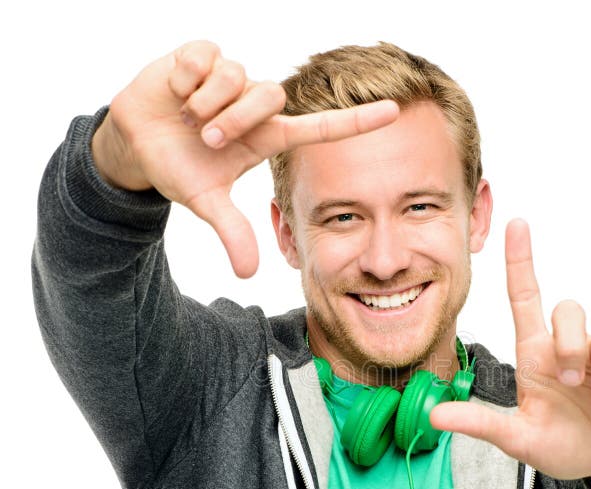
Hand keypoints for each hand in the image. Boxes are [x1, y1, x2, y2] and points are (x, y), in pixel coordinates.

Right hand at [91, 40, 398, 276]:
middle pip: (270, 96)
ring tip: (188, 116)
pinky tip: (176, 91)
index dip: (357, 121)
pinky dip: (184, 78)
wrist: (137, 142)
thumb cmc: (181, 168)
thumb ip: (232, 232)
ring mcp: (232, 77)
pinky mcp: (203, 54)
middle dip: (234, 120)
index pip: (322, 127)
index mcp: (268, 137)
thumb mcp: (207, 203)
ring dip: (207, 102)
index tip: (394, 112)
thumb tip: (249, 274)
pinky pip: (205, 57)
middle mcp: (257, 104)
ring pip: (237, 76)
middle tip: (207, 137)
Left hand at [431, 219, 590, 488]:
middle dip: (571, 345)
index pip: (526, 298)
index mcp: (536, 355)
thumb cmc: (562, 445)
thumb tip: (433, 415)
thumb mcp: (518, 439)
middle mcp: (570, 347)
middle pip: (571, 308)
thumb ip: (481, 424)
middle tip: (571, 384)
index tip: (516, 224)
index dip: (521, 261)